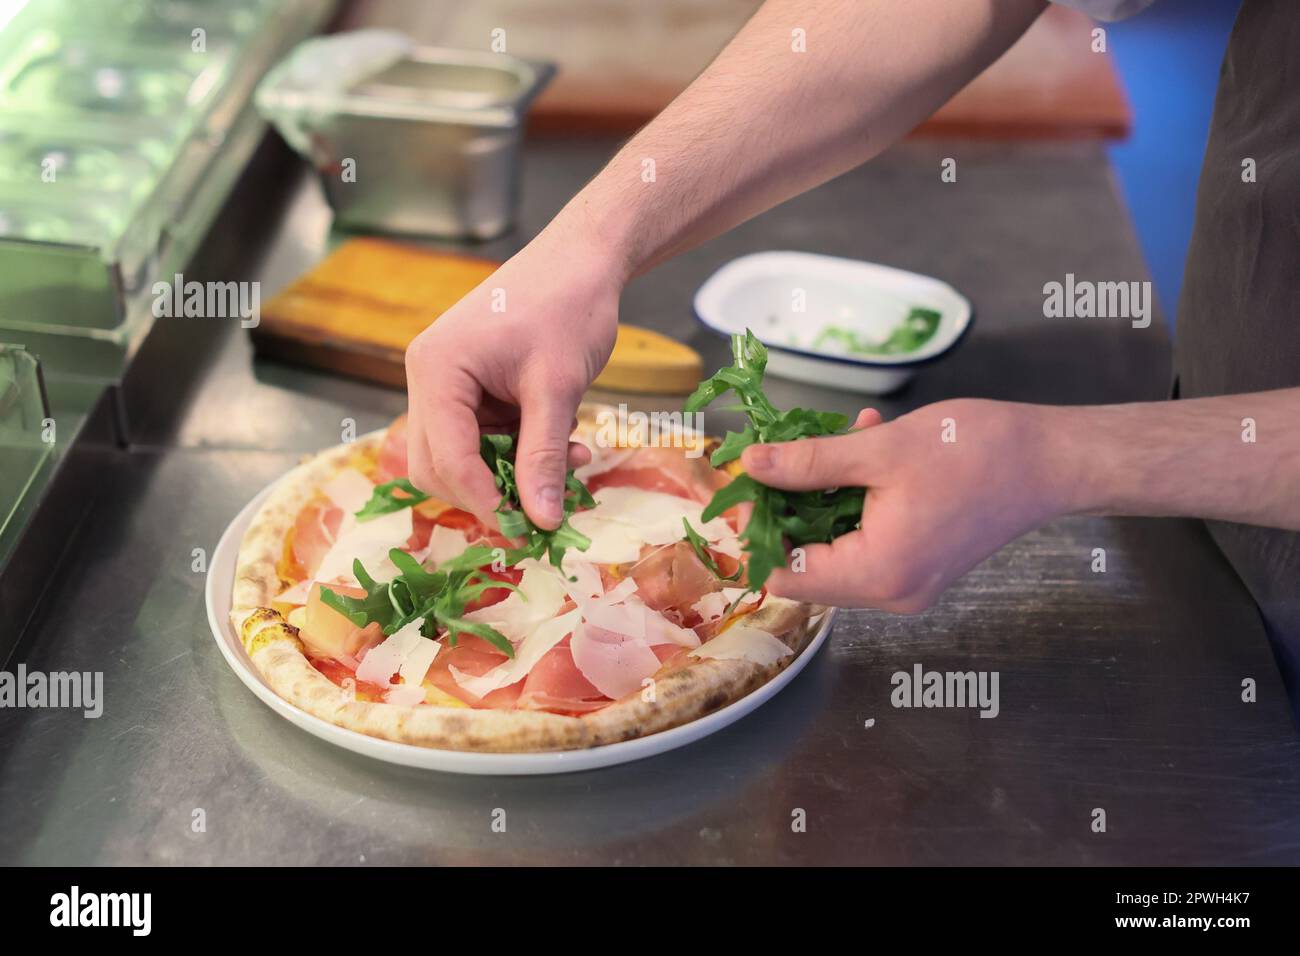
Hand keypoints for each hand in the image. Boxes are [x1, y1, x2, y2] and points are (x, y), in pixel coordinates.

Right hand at [404, 219, 622, 529]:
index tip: (527, 530)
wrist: (583, 258)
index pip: (445, 457)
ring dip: (511, 476)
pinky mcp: (470, 391)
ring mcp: (446, 385)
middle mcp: (428, 379)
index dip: (484, 501)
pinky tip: (565, 447)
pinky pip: (484, 441)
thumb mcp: (558, 388)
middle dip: (490, 494)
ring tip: (571, 463)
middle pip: (438, 467)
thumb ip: (543, 456)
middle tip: (545, 509)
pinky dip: (519, 454)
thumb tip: (541, 521)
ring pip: (462, 460)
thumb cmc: (568, 306)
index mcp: (437, 369)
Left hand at [740, 399, 1075, 610]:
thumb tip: (751, 466)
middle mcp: (890, 592)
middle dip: (785, 510)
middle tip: (773, 458)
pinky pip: (865, 540)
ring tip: (831, 441)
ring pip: (834, 548)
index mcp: (877, 574)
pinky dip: (853, 500)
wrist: (1054, 460)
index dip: (754, 534)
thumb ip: (808, 463)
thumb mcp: (880, 449)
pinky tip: (861, 448)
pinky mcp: (920, 565)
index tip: (739, 489)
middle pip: (806, 565)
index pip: (784, 576)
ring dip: (820, 496)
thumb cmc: (977, 452)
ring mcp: (907, 583)